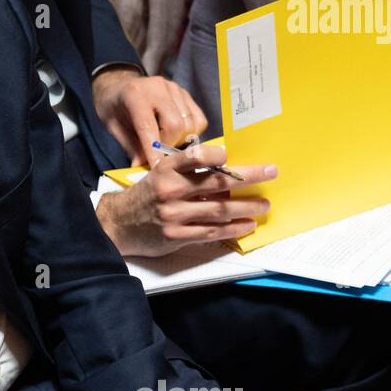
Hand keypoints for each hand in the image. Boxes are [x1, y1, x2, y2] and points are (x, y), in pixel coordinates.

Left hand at [91, 67, 207, 166]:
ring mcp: (174, 88)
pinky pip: (198, 119)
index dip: (154, 150)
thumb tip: (141, 167)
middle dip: (169, 144)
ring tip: (164, 140)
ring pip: (190, 124)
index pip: (148, 126)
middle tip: (157, 151)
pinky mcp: (185, 93)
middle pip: (176, 125)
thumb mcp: (113, 127)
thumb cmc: (113, 106)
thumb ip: (130, 146)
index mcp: (134, 94)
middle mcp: (157, 87)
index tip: (157, 168)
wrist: (118, 84)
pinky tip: (175, 133)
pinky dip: (190, 132)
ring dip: (180, 139)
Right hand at [95, 142, 275, 256]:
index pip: (195, 156)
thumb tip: (226, 168)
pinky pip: (211, 232)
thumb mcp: (160, 175)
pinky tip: (247, 225)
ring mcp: (173, 214)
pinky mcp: (177, 236)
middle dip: (248, 177)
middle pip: (216, 183)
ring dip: (246, 207)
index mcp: (166, 170)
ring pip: (219, 210)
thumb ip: (187, 171)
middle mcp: (170, 190)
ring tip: (264, 205)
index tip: (233, 155)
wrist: (120, 223)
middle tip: (271, 173)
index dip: (216, 155)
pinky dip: (233, 229)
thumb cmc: (147, 196)